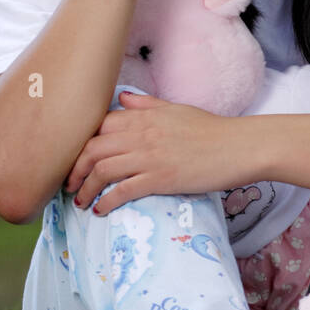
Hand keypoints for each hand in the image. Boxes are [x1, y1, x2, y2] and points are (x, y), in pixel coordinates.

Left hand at [64, 91, 231, 214]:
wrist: (239, 147)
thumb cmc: (212, 129)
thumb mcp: (177, 110)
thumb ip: (147, 105)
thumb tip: (123, 98)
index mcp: (145, 117)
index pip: (99, 126)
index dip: (81, 144)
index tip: (77, 159)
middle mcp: (142, 134)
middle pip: (92, 149)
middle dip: (75, 169)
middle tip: (70, 185)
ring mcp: (150, 156)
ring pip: (102, 170)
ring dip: (85, 188)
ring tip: (81, 201)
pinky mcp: (160, 178)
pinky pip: (122, 190)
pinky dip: (106, 202)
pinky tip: (101, 210)